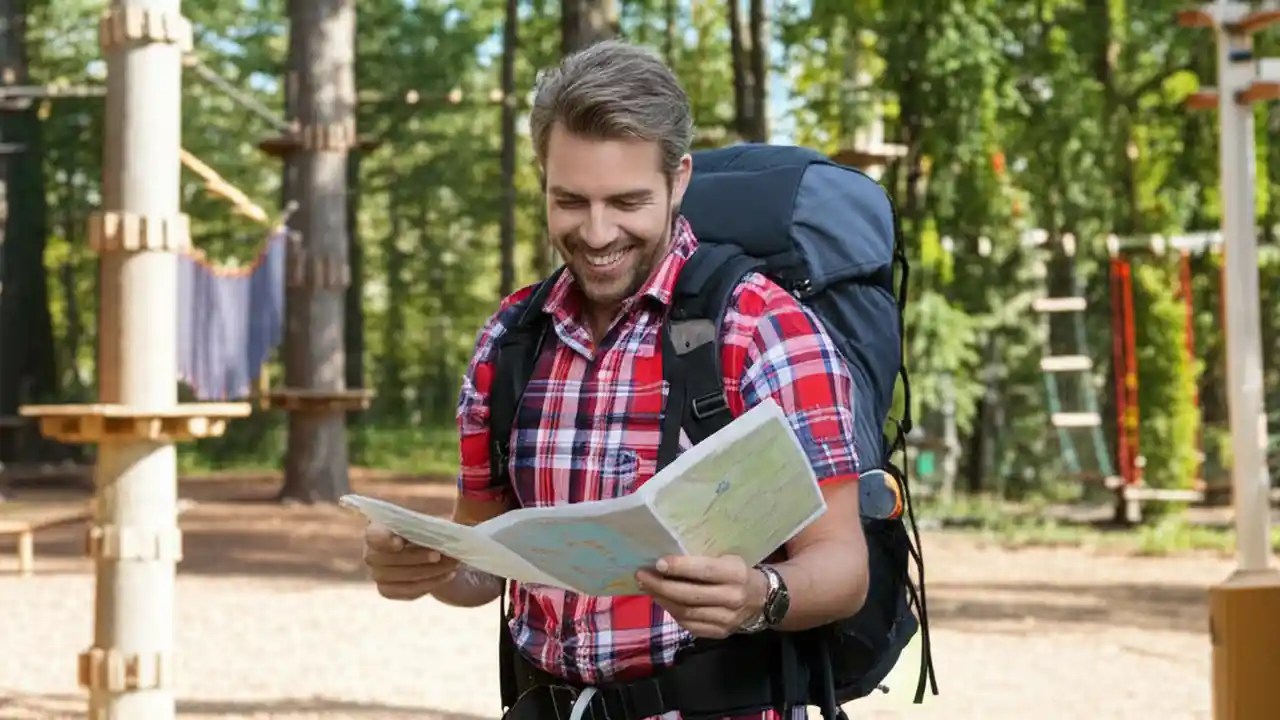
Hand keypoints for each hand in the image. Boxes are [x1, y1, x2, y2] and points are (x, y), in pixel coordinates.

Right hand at [363, 522, 459, 600]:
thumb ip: (438, 521)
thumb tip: (453, 516)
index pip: (373, 536)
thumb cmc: (429, 531)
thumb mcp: (433, 523)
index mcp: (377, 530)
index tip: (400, 543)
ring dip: (428, 571)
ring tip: (452, 564)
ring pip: (400, 576)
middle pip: (387, 559)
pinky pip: (407, 591)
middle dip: (415, 557)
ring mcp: (377, 574)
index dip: (384, 540)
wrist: (432, 554)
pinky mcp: (388, 590)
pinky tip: (447, 575)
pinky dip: (430, 583)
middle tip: (438, 555)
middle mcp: (371, 554)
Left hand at [635, 555, 766, 638]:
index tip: (657, 563)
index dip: (679, 567)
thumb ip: (704, 560)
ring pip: (686, 612)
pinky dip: (672, 612)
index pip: (704, 571)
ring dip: (662, 599)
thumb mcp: (729, 558)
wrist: (763, 600)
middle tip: (641, 575)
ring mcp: (726, 620)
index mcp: (736, 574)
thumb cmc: (739, 571)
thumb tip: (667, 558)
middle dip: (661, 585)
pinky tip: (661, 600)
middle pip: (689, 595)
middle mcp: (733, 599)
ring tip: (646, 587)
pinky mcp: (719, 634)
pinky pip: (689, 625)